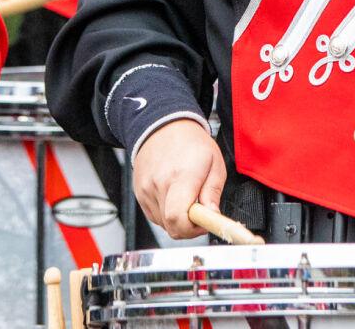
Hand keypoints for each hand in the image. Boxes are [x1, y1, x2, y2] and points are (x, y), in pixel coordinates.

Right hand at [132, 118, 225, 239]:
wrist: (163, 126)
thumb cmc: (192, 143)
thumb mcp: (214, 162)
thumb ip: (213, 192)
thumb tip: (212, 216)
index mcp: (181, 177)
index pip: (178, 218)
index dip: (194, 229)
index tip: (206, 221)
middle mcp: (159, 185)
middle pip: (172, 226)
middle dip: (190, 226)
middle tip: (201, 211)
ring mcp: (146, 190)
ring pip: (164, 224)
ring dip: (179, 219)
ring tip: (187, 197)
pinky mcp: (139, 194)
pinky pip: (155, 216)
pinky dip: (167, 213)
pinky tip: (175, 195)